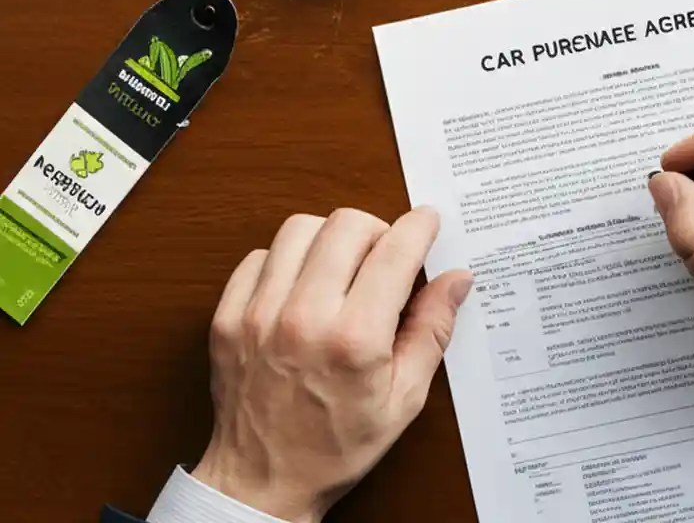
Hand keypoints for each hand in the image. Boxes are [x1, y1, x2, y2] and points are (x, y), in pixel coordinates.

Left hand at [192, 207, 471, 522]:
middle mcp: (303, 318)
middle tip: (386, 256)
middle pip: (346, 225)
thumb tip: (457, 279)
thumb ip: (433, 330)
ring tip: (343, 268)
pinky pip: (259, 256)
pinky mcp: (228, 317)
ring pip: (299, 228)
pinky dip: (287, 260)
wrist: (264, 480)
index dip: (419, 227)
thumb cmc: (337, 444)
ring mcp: (258, 314)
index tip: (428, 222)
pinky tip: (303, 286)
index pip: (395, 252)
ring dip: (331, 238)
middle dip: (378, 230)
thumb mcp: (405, 397)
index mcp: (355, 340)